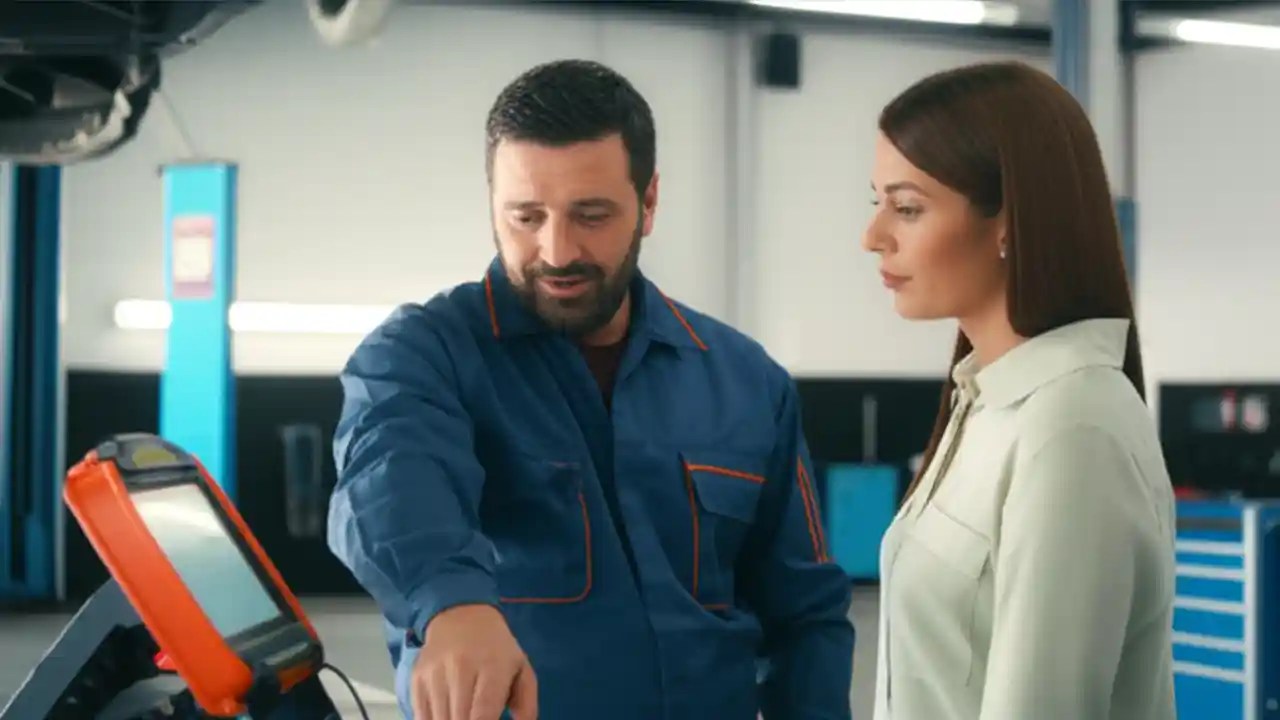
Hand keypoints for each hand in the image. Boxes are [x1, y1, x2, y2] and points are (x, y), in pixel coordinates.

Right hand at [410, 604, 537, 719]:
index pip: (483, 712)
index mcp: (492, 666)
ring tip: (463, 715)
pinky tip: (446, 716)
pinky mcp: (416, 677)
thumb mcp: (521, 670)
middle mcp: (460, 667)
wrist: (462, 618)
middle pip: (459, 719)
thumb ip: (526, 705)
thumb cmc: (497, 650)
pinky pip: (420, 715)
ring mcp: (435, 672)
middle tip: (476, 719)